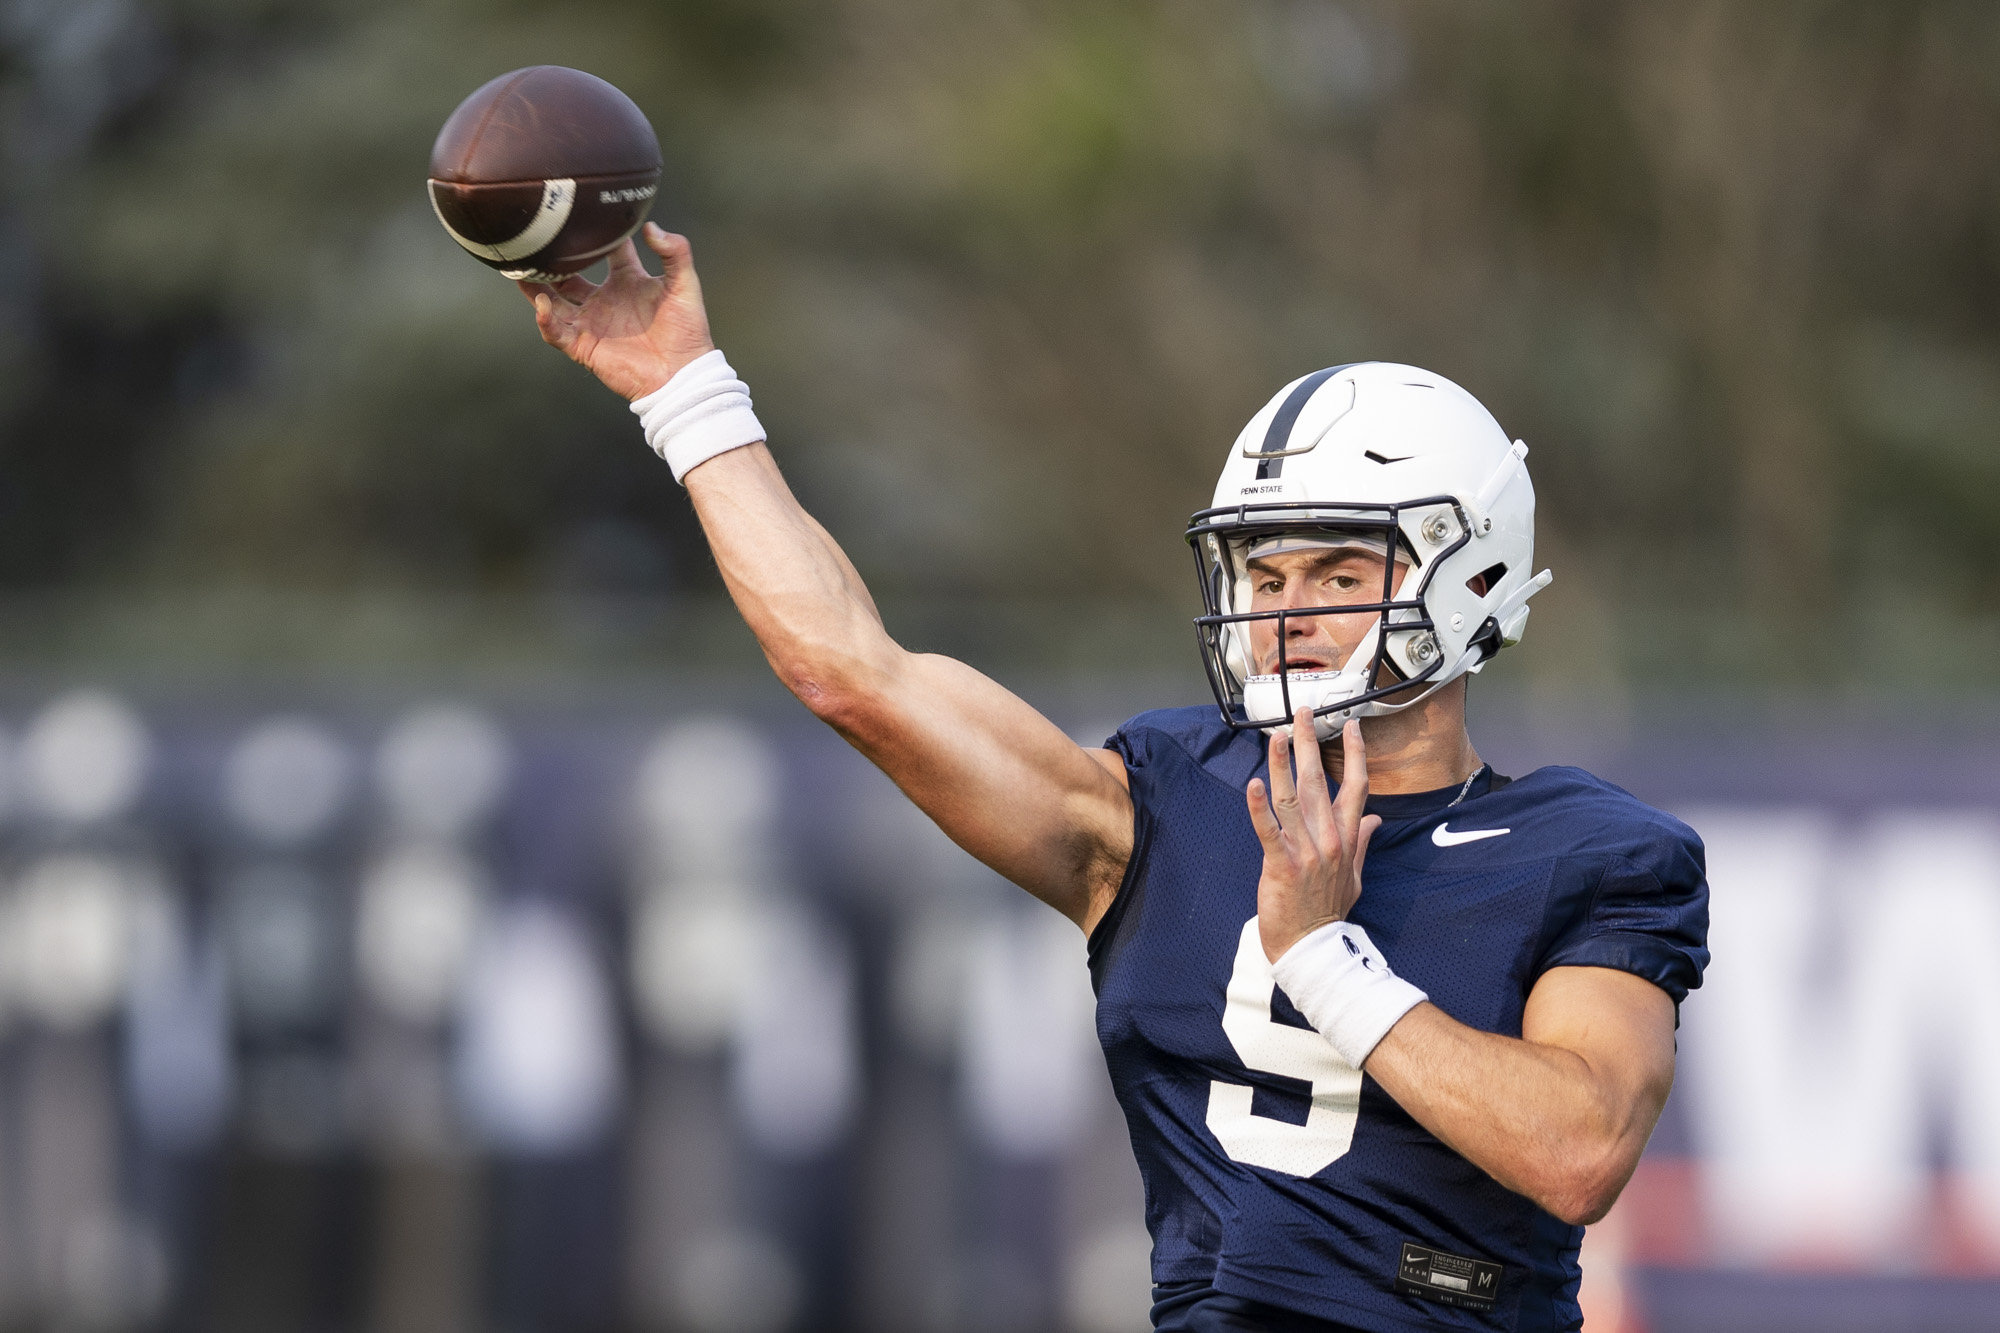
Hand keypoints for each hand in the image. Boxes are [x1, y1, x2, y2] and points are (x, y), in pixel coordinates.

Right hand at [517, 223, 715, 400]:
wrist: (683, 374)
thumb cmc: (688, 332)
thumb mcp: (685, 285)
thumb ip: (675, 252)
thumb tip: (651, 226)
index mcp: (627, 280)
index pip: (606, 250)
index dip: (595, 233)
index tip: (582, 212)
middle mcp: (604, 299)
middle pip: (568, 275)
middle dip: (551, 260)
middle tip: (537, 239)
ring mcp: (592, 323)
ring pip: (553, 301)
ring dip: (535, 287)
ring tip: (521, 267)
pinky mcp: (585, 347)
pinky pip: (556, 332)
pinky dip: (545, 319)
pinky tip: (541, 304)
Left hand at [1247, 709, 1381, 963]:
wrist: (1312, 948)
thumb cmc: (1329, 912)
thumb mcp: (1355, 877)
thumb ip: (1362, 843)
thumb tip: (1374, 819)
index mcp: (1347, 840)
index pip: (1356, 788)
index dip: (1355, 756)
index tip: (1352, 728)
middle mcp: (1329, 840)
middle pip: (1320, 783)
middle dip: (1312, 745)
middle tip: (1305, 714)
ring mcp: (1306, 852)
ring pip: (1292, 798)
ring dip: (1283, 764)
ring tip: (1277, 735)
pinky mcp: (1281, 865)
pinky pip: (1269, 830)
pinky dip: (1259, 807)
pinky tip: (1254, 783)